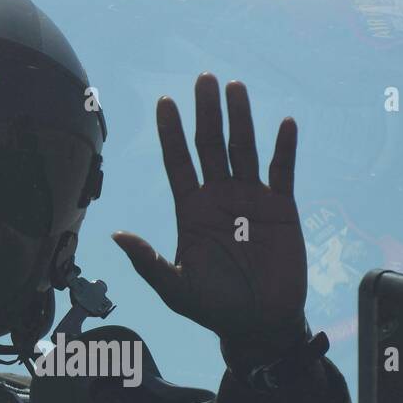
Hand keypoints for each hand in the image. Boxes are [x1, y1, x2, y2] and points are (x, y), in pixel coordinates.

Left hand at [112, 73, 307, 364]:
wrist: (259, 323)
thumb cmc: (213, 307)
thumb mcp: (175, 288)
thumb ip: (148, 261)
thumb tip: (117, 235)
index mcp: (190, 209)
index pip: (178, 161)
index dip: (171, 132)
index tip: (164, 102)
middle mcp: (218, 196)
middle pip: (210, 145)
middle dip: (206, 112)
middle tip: (204, 78)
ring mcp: (250, 199)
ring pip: (244, 149)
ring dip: (241, 118)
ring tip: (235, 87)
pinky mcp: (282, 209)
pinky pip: (283, 171)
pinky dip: (284, 148)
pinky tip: (285, 123)